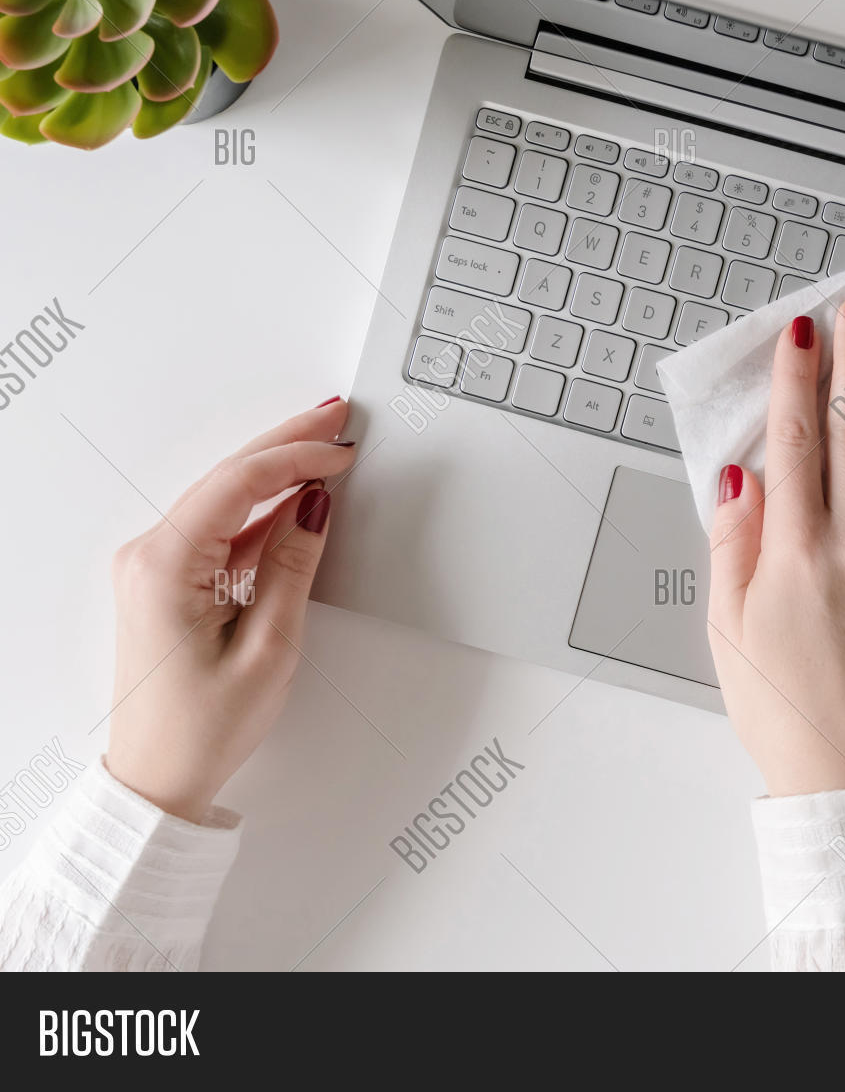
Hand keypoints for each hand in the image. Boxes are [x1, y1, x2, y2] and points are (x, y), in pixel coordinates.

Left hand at [105, 399, 356, 822]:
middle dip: (286, 443)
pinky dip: (263, 513)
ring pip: (227, 500)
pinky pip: (223, 532)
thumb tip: (313, 506)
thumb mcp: (269, 647)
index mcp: (165, 564)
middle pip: (227, 477)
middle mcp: (150, 555)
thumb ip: (294, 566)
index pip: (237, 484)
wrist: (158, 778)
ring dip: (277, 474)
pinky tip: (298, 500)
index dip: (295, 457)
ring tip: (326, 449)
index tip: (342, 449)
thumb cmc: (202, 728)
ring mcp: (157, 566)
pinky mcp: (170, 582)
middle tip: (338, 418)